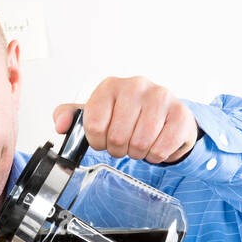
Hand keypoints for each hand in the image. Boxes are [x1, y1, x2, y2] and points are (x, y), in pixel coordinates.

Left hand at [54, 76, 197, 163]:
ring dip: (137, 153)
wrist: (165, 116)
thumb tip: (60, 125)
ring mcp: (161, 97)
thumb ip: (71, 117)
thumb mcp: (96, 114)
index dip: (97, 141)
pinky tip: (156, 143)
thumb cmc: (127, 116)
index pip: (93, 125)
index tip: (103, 139)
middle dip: (118, 149)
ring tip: (139, 143)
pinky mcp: (181, 114)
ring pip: (139, 144)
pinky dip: (156, 155)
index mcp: (110, 86)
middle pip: (116, 137)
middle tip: (124, 143)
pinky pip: (160, 149)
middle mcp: (136, 86)